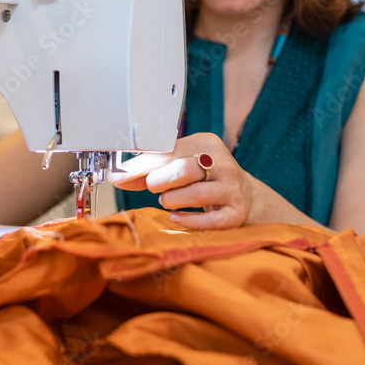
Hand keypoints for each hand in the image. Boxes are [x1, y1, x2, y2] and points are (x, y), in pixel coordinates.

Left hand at [109, 132, 256, 229]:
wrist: (246, 196)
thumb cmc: (204, 178)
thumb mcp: (182, 164)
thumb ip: (151, 169)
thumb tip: (118, 177)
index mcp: (206, 144)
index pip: (168, 151)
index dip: (140, 166)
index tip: (120, 177)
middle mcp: (222, 163)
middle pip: (183, 169)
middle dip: (159, 181)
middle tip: (153, 187)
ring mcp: (231, 188)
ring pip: (197, 194)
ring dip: (172, 200)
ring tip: (166, 200)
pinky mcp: (235, 212)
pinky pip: (210, 220)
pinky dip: (188, 220)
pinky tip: (176, 217)